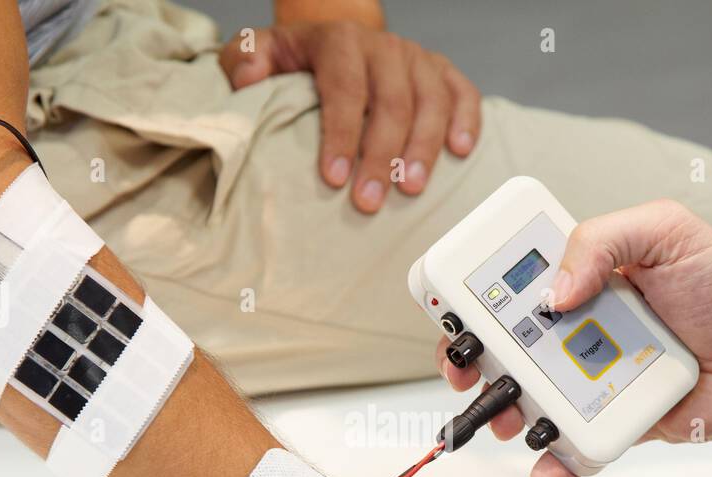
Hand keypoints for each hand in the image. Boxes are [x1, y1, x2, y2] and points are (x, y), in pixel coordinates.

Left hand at [218, 21, 480, 212]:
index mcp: (338, 40)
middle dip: (382, 155)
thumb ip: (244, 61)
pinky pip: (462, 92)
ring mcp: (415, 58)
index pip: (344, 87)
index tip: (334, 178)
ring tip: (413, 189)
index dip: (341, 133)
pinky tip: (460, 152)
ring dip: (424, 148)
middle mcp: (382, 46)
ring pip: (431, 100)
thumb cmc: (295, 61)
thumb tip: (247, 80)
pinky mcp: (439, 71)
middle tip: (369, 201)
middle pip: (392, 100)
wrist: (334, 42)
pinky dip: (467, 120)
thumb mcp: (259, 53)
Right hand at [437, 200, 711, 476]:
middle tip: (466, 369)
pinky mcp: (610, 421)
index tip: (455, 307)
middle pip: (505, 345)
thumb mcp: (666, 232)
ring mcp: (591, 377)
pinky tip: (543, 468)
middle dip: (472, 360)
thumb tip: (554, 292)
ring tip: (504, 417)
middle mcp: (578, 327)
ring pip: (527, 398)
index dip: (476, 294)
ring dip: (502, 412)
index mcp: (583, 276)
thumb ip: (602, 240)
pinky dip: (550, 463)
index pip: (514, 282)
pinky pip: (569, 444)